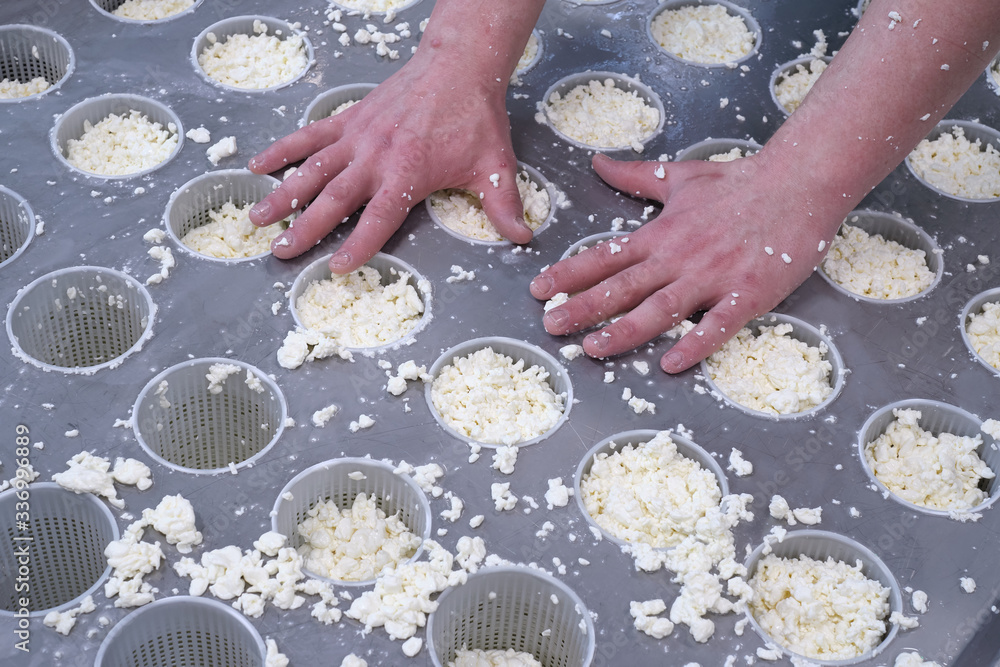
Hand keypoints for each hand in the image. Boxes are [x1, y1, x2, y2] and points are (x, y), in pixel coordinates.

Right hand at [247, 55, 531, 272]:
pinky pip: (308, 135)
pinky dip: (282, 149)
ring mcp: (357, 136)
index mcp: (408, 173)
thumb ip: (504, 207)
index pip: (379, 218)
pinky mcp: (349, 119)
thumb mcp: (495, 165)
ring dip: (282, 195)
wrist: (458, 64)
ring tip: (256, 219)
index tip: (337, 268)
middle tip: (280, 252)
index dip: (358, 245)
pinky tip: (256, 165)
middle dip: (305, 228)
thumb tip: (523, 238)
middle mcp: (375, 156)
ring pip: (312, 170)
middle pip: (333, 199)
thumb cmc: (475, 116)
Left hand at [529, 152, 846, 373]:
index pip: (605, 256)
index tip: (538, 289)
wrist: (799, 182)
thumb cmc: (739, 182)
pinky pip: (717, 325)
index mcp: (661, 234)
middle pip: (622, 287)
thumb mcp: (679, 177)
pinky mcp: (747, 294)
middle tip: (550, 326)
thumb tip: (597, 163)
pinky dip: (694, 344)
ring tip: (593, 349)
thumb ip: (635, 176)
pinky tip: (671, 364)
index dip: (569, 273)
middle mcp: (679, 257)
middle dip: (582, 307)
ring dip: (624, 331)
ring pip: (660, 310)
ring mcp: (712, 277)